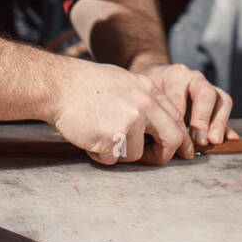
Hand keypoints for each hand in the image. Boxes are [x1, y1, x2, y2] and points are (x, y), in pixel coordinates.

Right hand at [48, 58, 194, 165]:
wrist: (59, 85)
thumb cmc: (86, 85)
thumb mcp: (124, 82)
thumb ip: (144, 100)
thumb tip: (159, 124)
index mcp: (148, 90)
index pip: (176, 119)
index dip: (180, 139)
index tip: (182, 152)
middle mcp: (145, 105)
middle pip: (171, 140)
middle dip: (162, 155)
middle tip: (151, 159)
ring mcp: (130, 122)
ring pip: (136, 154)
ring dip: (118, 153)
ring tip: (100, 134)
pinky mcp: (113, 138)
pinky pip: (113, 160)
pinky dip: (100, 155)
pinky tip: (90, 137)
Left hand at [135, 63, 237, 148]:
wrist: (155, 78)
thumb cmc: (148, 90)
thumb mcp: (144, 95)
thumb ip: (151, 110)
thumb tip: (148, 135)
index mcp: (177, 75)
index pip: (182, 95)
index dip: (181, 115)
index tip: (177, 133)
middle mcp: (196, 79)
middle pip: (207, 95)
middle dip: (203, 119)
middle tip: (199, 139)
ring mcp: (208, 89)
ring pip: (222, 101)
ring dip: (219, 123)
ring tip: (213, 141)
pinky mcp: (215, 103)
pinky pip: (225, 113)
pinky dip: (228, 127)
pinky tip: (231, 139)